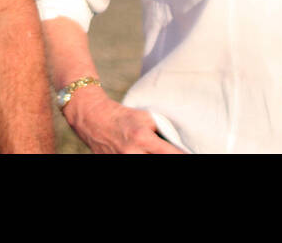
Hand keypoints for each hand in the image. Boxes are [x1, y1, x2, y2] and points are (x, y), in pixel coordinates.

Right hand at [63, 87, 184, 153]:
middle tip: (170, 153)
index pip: (170, 153)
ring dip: (153, 159)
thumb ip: (161, 130)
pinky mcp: (112, 163)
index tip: (190, 154)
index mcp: (142, 138)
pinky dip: (140, 159)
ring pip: (145, 167)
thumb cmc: (122, 115)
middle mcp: (132, 152)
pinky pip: (130, 165)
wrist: (91, 117)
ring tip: (153, 153)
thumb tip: (178, 143)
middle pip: (158, 161)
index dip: (182, 155)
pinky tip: (142, 154)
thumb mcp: (144, 117)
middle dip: (167, 158)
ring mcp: (120, 160)